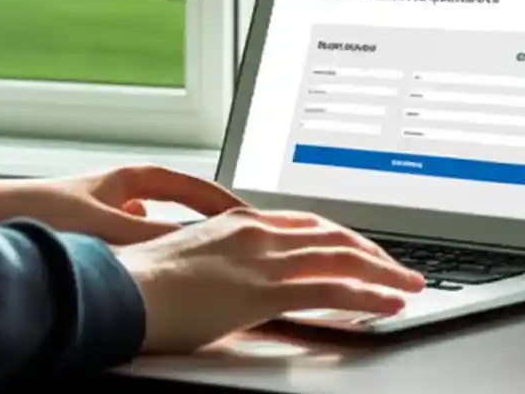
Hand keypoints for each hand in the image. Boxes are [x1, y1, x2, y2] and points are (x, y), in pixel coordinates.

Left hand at [0, 166, 245, 244]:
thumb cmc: (37, 213)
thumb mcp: (105, 226)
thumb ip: (151, 238)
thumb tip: (194, 246)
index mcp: (130, 178)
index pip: (191, 186)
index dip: (223, 201)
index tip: (251, 216)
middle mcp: (120, 193)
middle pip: (179, 208)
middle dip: (208, 226)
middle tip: (239, 243)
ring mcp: (105, 214)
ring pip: (156, 231)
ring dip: (177, 246)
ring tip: (201, 266)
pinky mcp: (89, 236)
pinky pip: (133, 248)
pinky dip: (147, 260)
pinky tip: (149, 278)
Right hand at [115, 207, 424, 352]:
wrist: (115, 290)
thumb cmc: (138, 283)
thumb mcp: (187, 261)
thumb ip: (219, 263)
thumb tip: (229, 279)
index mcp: (239, 222)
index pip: (307, 223)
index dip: (342, 237)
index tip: (363, 250)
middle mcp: (257, 231)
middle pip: (333, 235)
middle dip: (372, 252)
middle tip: (399, 268)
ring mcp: (262, 258)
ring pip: (342, 257)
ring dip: (383, 272)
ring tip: (409, 285)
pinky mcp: (263, 290)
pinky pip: (331, 289)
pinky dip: (369, 294)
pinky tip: (389, 302)